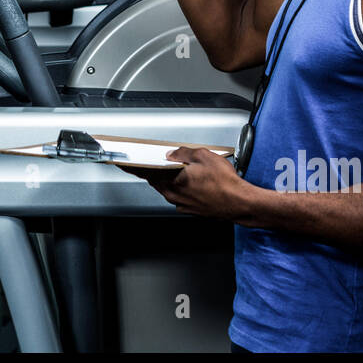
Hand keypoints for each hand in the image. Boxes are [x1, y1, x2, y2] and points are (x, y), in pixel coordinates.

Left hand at [123, 146, 250, 219]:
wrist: (239, 203)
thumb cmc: (225, 183)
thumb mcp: (203, 156)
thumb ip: (183, 153)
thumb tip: (173, 154)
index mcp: (172, 180)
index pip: (145, 171)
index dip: (132, 166)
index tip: (123, 163)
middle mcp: (174, 194)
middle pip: (156, 180)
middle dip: (155, 169)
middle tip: (156, 160)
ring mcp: (182, 203)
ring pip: (168, 188)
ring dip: (170, 178)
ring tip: (183, 168)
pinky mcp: (191, 209)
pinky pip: (180, 195)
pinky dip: (181, 187)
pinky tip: (193, 181)